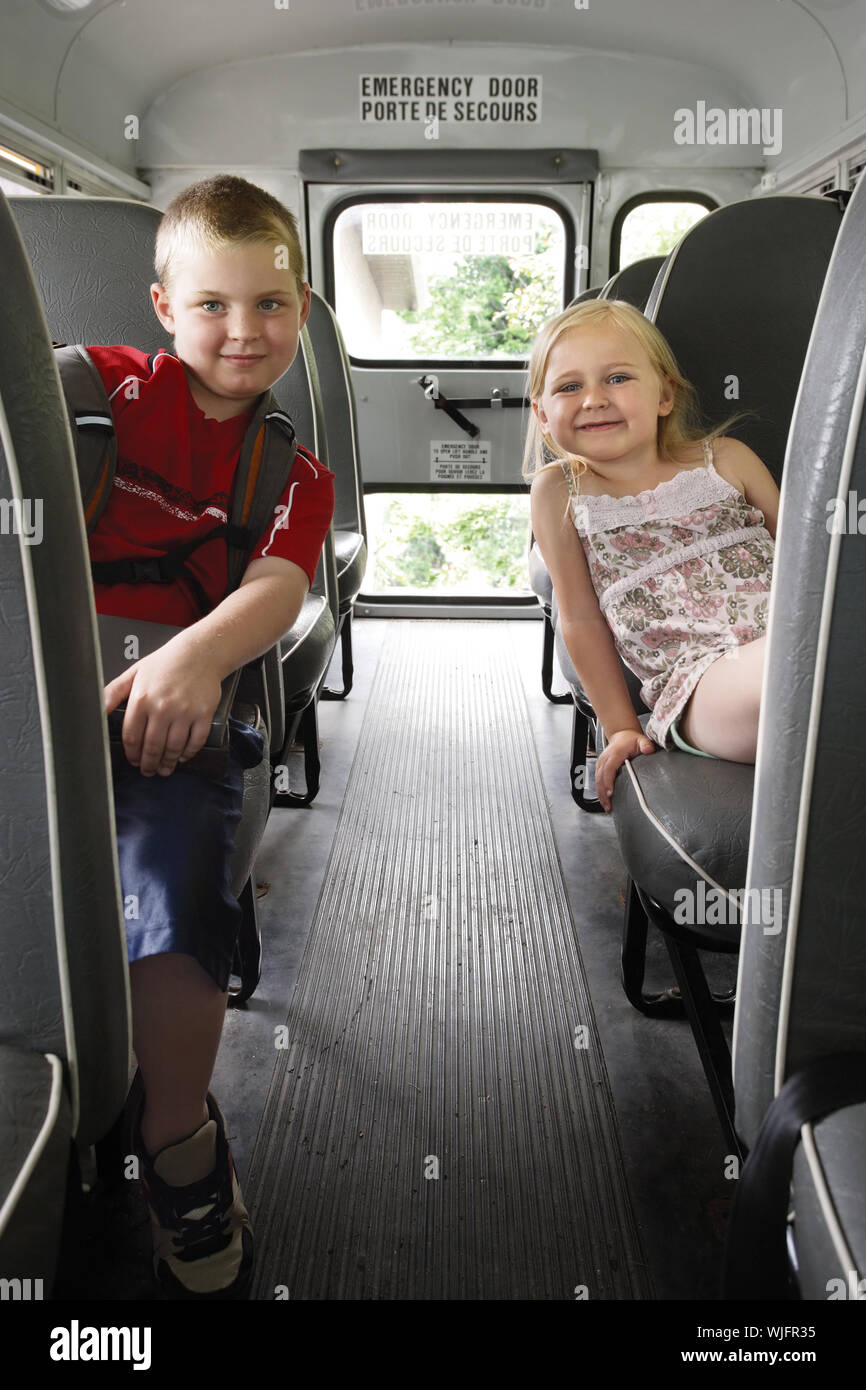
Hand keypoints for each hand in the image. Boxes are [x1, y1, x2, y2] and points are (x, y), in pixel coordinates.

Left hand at [104, 635, 223, 776]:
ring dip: (167, 763)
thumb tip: (98, 710)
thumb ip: (113, 692)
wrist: (200, 653)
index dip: (131, 754)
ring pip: (173, 748)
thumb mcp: (134, 673)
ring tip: (164, 768)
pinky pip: (195, 742)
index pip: (132, 737)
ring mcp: (185, 712)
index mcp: (142, 699)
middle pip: (152, 747)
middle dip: (148, 764)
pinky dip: (188, 753)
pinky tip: (182, 756)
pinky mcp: (204, 714)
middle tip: (148, 770)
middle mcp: (162, 707)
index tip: (133, 760)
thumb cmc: (166, 663)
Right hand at [594, 729, 655, 812]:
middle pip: (601, 777)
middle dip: (603, 793)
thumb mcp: (641, 740)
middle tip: (609, 806)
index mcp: (615, 753)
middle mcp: (605, 758)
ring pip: (597, 780)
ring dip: (600, 795)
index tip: (610, 793)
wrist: (622, 735)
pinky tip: (604, 801)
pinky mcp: (599, 767)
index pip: (609, 768)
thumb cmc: (631, 740)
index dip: (608, 781)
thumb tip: (649, 749)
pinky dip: (600, 791)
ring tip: (607, 807)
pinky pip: (597, 781)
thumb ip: (646, 744)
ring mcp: (601, 763)